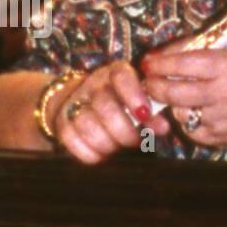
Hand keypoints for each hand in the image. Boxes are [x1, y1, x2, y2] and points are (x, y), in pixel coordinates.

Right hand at [52, 61, 169, 164]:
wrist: (79, 100)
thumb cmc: (120, 101)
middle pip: (105, 106)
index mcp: (116, 72)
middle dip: (124, 130)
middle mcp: (94, 84)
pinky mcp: (62, 122)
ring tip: (119, 147)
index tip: (145, 115)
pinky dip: (89, 152)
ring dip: (107, 142)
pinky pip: (71, 140)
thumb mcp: (137, 100)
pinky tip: (102, 154)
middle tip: (136, 141)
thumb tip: (164, 127)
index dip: (134, 96)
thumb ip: (152, 113)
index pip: (122, 76)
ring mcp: (75, 102)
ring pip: (86, 124)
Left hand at [142, 46, 226, 148]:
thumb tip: (159, 55)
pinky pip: (189, 128)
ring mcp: (222, 118)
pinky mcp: (218, 138)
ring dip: (174, 103)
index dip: (161, 63)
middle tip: (149, 81)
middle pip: (174, 91)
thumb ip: (200, 52)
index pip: (185, 63)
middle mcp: (226, 92)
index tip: (148, 61)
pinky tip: (200, 111)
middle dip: (155, 86)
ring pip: (179, 111)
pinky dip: (189, 119)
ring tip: (181, 95)